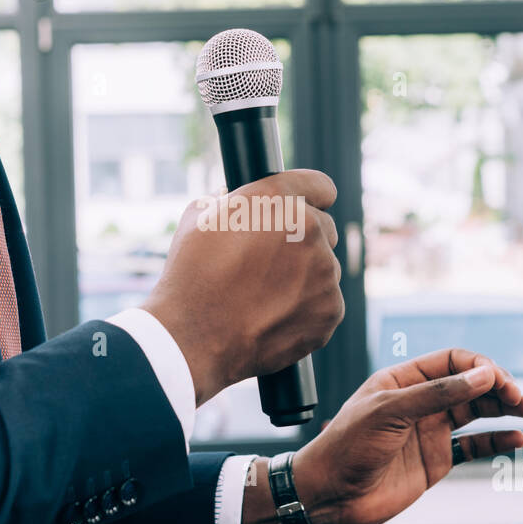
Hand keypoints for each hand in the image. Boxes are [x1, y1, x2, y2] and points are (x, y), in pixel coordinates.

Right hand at [141, 170, 343, 405]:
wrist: (195, 337)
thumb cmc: (191, 276)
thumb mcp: (199, 218)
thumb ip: (230, 200)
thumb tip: (235, 199)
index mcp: (278, 200)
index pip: (320, 186)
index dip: (312, 197)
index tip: (307, 208)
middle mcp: (309, 230)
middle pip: (324, 229)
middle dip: (304, 242)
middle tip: (271, 264)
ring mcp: (325, 272)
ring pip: (325, 270)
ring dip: (305, 278)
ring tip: (265, 297)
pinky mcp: (331, 310)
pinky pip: (325, 304)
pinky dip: (307, 311)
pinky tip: (274, 318)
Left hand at [241, 348, 522, 523]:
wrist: (330, 496)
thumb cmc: (347, 447)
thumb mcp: (389, 412)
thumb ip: (437, 394)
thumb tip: (484, 374)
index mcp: (402, 381)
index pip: (451, 361)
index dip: (478, 366)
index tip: (498, 379)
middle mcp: (419, 402)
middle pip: (469, 385)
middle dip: (497, 386)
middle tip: (520, 398)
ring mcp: (429, 431)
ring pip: (476, 412)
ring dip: (503, 409)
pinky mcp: (437, 460)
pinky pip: (474, 446)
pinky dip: (496, 440)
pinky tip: (515, 438)